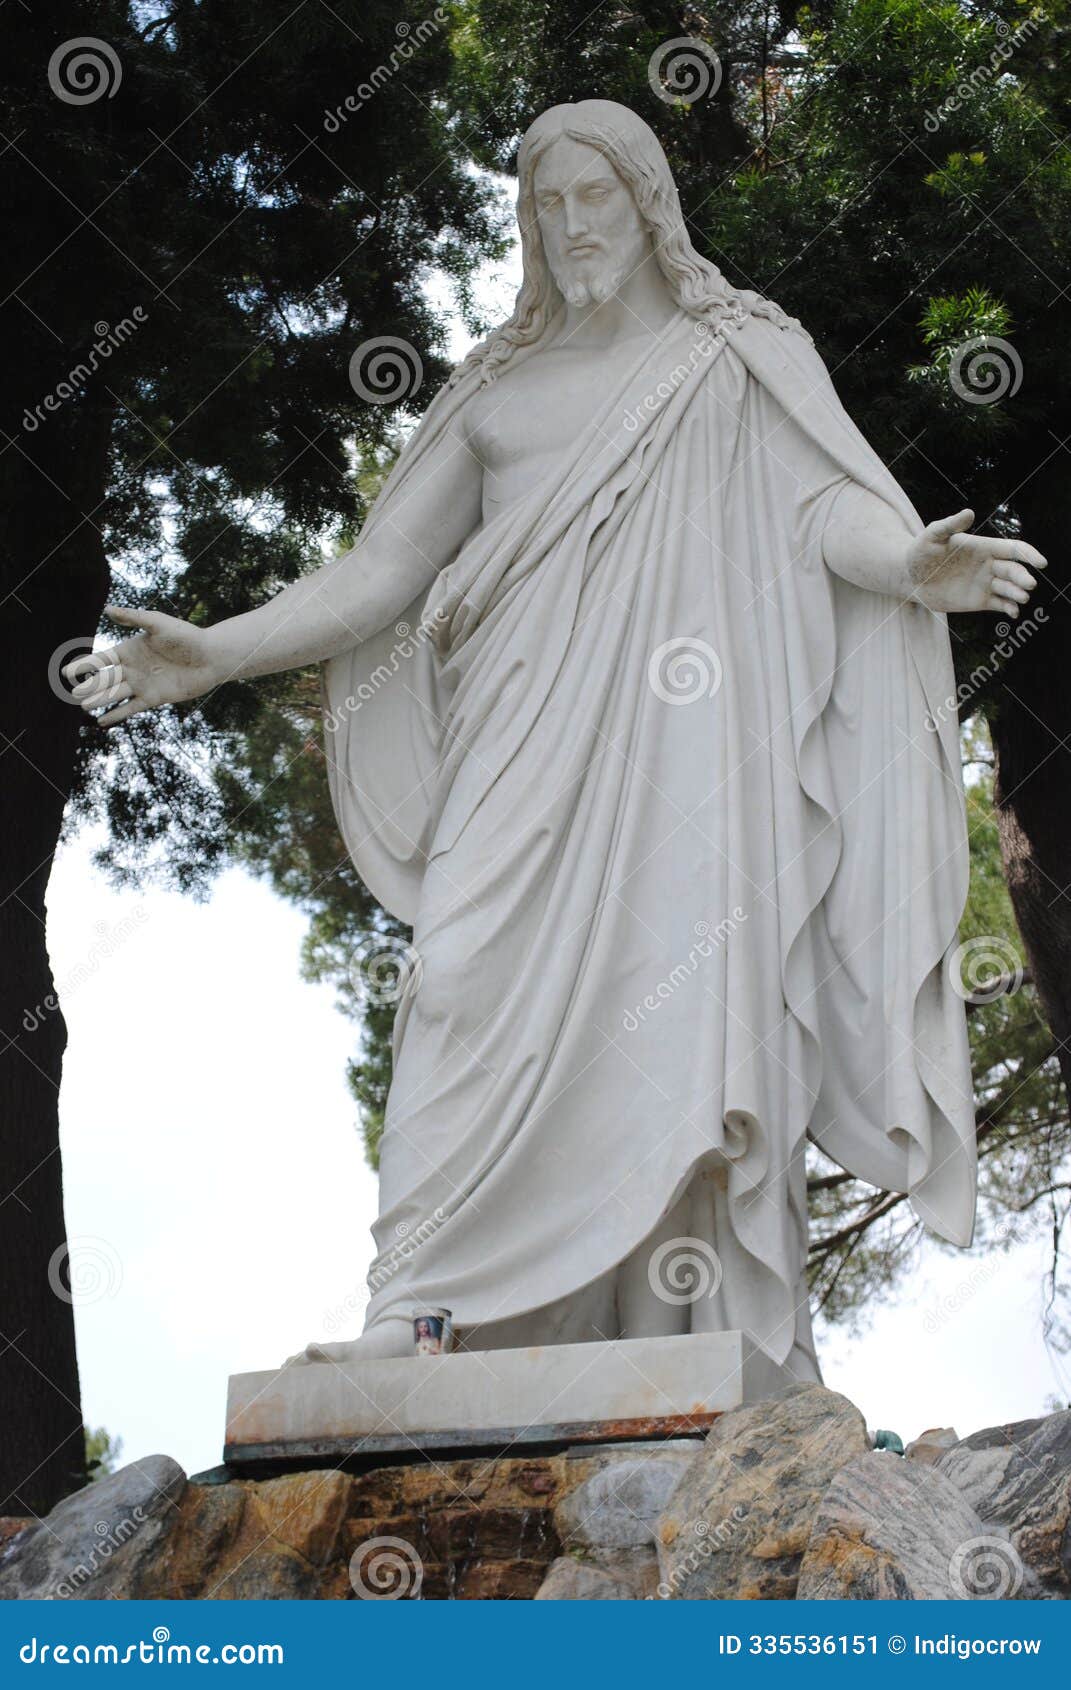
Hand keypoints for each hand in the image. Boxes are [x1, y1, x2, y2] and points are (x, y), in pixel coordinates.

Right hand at [62, 606, 222, 726]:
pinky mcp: (154, 698)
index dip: (84, 666)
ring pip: (115, 694)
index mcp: (130, 650)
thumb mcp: (158, 624)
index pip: (101, 660)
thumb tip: (107, 610)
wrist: (211, 657)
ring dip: (99, 700)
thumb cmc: (187, 636)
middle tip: (73, 693)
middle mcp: (133, 668)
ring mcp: (142, 684)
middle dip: (89, 686)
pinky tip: (102, 720)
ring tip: (84, 706)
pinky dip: (117, 714)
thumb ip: (133, 617)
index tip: (66, 672)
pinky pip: (131, 707)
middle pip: (105, 679)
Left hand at [908, 509, 1045, 616]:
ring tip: (1021, 598)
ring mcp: (985, 584)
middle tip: (1028, 585)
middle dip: (1023, 577)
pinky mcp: (979, 601)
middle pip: (1014, 570)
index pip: (1013, 549)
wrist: (910, 576)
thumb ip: (950, 525)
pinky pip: (1000, 605)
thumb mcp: (933, 536)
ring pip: (1010, 589)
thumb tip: (969, 512)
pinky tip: (1013, 613)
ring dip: (1018, 594)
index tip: (1040, 563)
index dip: (1029, 554)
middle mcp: (989, 565)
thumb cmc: (921, 552)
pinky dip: (1009, 609)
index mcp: (984, 547)